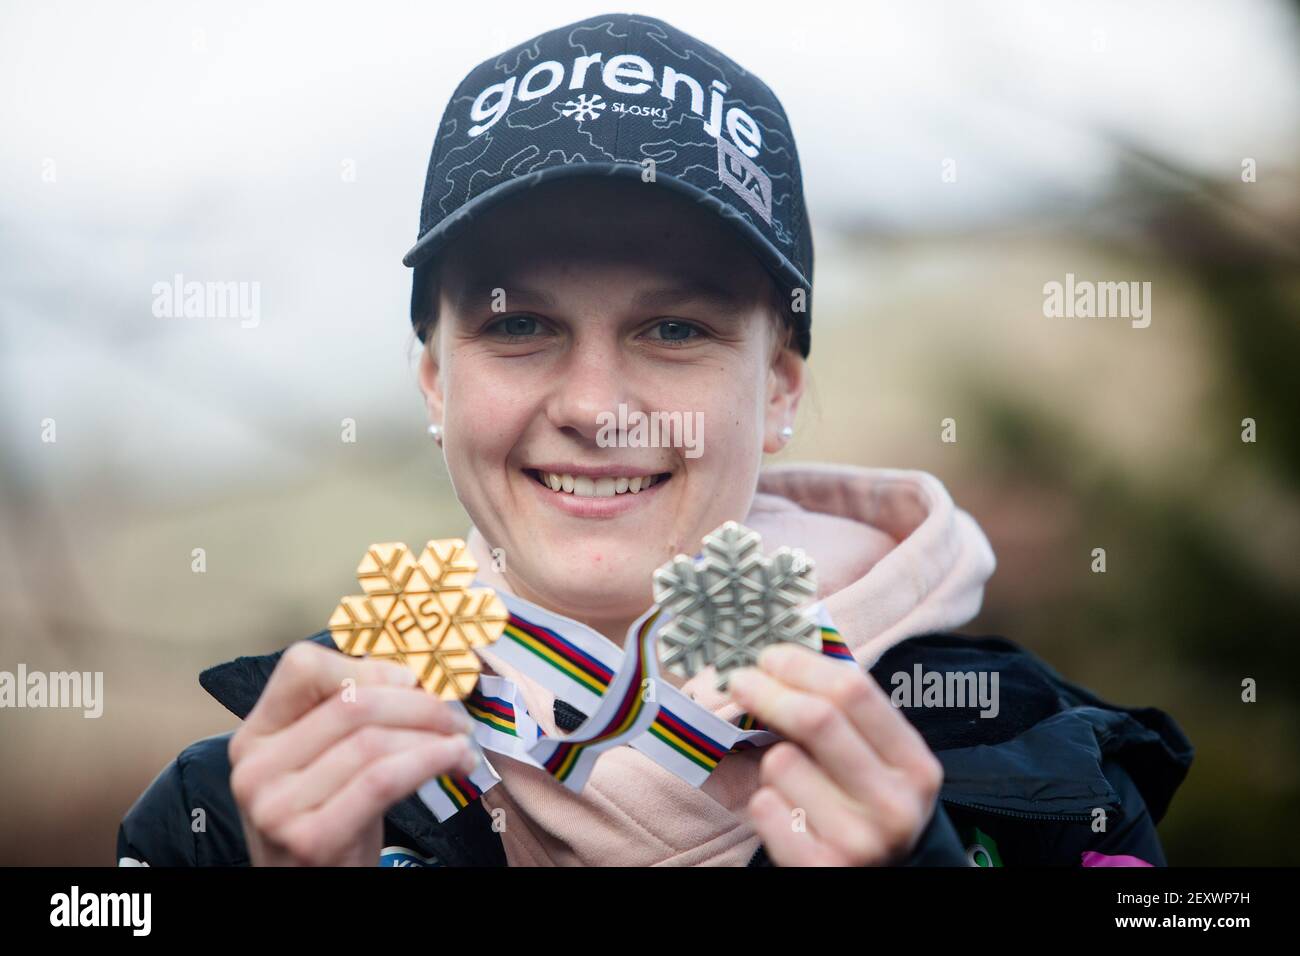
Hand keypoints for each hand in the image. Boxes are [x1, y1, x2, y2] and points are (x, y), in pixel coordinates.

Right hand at [228, 642, 477, 865]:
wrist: (313, 888)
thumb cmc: (331, 815)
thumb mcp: (325, 761)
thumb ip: (351, 715)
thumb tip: (419, 674)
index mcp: (256, 734)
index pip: (301, 666)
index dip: (366, 667)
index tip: (411, 681)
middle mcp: (255, 767)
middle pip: (352, 704)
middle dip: (419, 703)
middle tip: (454, 715)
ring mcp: (276, 806)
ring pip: (372, 741)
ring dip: (432, 735)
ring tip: (460, 742)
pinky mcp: (309, 839)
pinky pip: (382, 780)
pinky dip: (429, 761)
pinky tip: (454, 760)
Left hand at [726, 643, 943, 865]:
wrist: (882, 880)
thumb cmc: (867, 807)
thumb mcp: (879, 762)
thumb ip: (847, 713)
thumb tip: (787, 654)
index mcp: (915, 766)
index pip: (855, 691)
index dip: (803, 665)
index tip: (770, 655)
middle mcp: (895, 806)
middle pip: (816, 719)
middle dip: (768, 690)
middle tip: (741, 680)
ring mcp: (860, 842)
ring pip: (781, 763)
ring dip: (772, 760)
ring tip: (791, 778)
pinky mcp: (820, 868)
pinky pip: (765, 807)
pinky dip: (765, 802)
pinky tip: (787, 813)